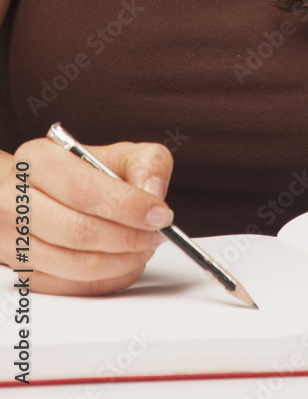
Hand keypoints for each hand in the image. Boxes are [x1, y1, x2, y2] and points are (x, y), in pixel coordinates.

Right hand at [0, 138, 173, 295]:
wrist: (43, 192)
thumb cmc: (82, 173)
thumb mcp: (118, 153)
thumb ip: (145, 163)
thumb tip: (153, 191)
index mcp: (37, 161)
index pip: (83, 190)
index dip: (128, 206)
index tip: (160, 214)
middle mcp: (16, 201)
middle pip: (79, 231)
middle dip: (129, 237)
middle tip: (156, 234)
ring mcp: (14, 240)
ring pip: (76, 265)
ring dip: (122, 261)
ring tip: (144, 247)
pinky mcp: (24, 271)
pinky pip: (72, 287)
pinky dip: (109, 279)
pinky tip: (126, 262)